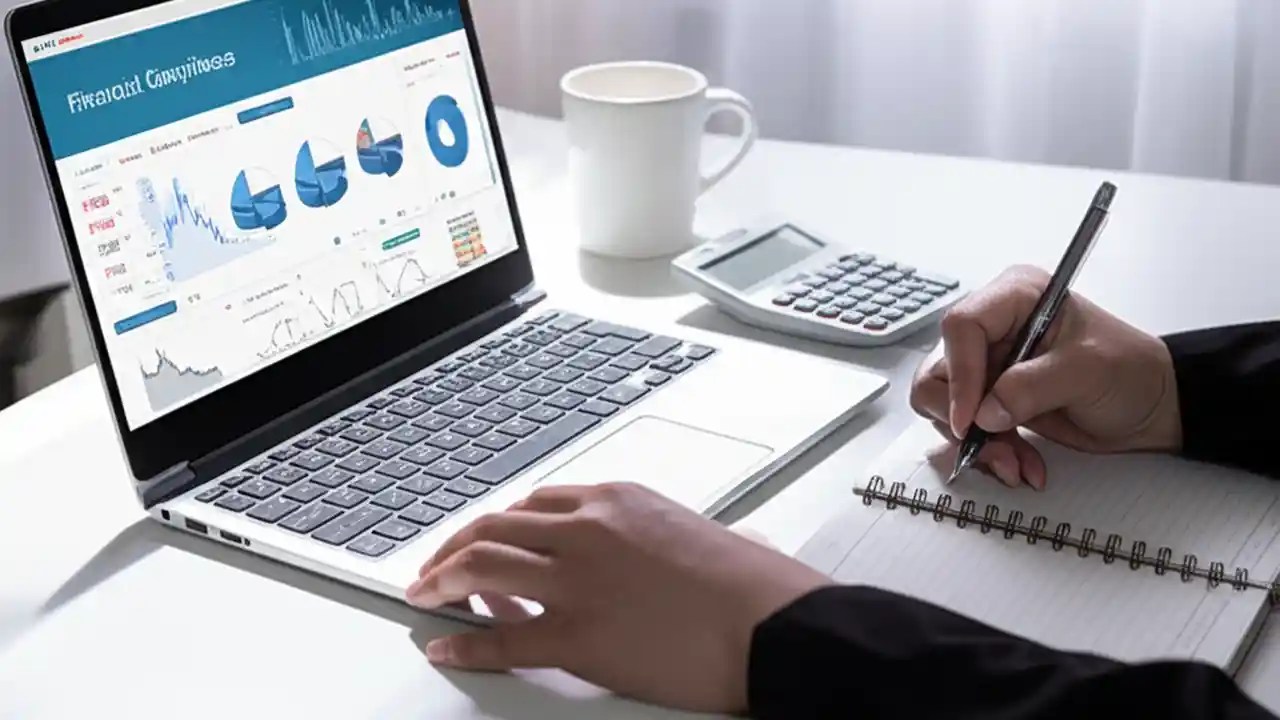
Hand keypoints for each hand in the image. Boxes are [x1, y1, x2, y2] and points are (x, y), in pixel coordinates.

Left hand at [405, 483, 829, 713]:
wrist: (773, 627)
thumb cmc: (749, 585)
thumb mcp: (692, 533)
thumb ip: (649, 534)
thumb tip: (641, 550)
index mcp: (616, 501)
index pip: (536, 502)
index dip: (501, 523)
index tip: (487, 538)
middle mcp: (587, 531)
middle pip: (496, 526)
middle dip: (455, 544)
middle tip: (435, 564)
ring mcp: (577, 582)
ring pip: (483, 565)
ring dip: (443, 578)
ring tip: (424, 593)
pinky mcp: (576, 637)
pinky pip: (500, 637)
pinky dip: (463, 643)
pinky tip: (446, 646)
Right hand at [910, 265, 1182, 488]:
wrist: (1148, 407)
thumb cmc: (1129, 372)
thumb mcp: (1087, 372)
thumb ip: (1032, 387)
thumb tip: (984, 413)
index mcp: (1014, 299)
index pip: (962, 326)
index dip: (960, 373)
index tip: (971, 419)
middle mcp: (992, 329)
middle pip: (940, 371)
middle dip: (962, 420)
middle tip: (993, 450)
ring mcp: (987, 366)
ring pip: (943, 406)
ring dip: (977, 444)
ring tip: (1016, 464)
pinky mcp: (988, 400)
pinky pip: (964, 429)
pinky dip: (989, 453)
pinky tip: (1022, 464)